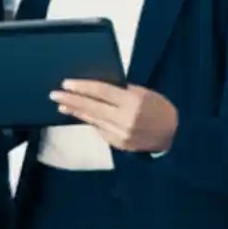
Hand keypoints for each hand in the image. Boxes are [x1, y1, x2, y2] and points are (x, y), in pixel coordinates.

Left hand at [51, 80, 177, 152]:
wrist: (173, 134)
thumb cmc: (158, 108)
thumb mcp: (144, 93)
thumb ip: (122, 91)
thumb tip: (96, 87)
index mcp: (133, 102)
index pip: (101, 91)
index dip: (82, 87)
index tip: (66, 83)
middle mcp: (125, 119)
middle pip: (92, 107)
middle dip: (72, 100)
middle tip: (55, 94)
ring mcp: (121, 134)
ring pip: (93, 120)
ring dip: (75, 112)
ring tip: (62, 105)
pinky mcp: (119, 145)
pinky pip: (100, 130)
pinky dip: (90, 122)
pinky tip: (79, 116)